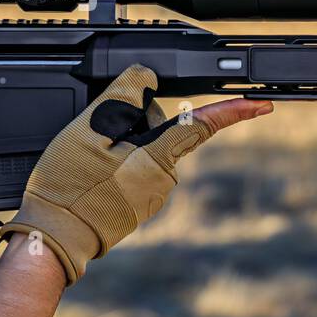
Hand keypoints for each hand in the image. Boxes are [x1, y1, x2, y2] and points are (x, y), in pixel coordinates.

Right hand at [0, 64, 271, 284]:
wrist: (54, 239)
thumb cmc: (68, 188)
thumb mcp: (87, 132)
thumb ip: (121, 99)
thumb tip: (145, 77)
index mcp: (158, 158)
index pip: (204, 125)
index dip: (235, 110)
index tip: (262, 104)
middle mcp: (164, 180)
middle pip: (160, 130)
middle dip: (135, 123)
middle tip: (96, 138)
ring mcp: (152, 196)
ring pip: (146, 150)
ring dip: (122, 145)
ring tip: (87, 162)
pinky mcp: (140, 205)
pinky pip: (136, 170)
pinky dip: (117, 163)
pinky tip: (91, 173)